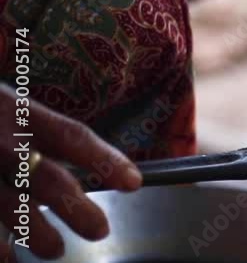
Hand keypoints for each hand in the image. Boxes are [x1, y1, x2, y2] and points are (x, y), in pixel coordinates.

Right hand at [0, 85, 140, 260]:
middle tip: (100, 230)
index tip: (134, 183)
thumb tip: (72, 144)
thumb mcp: (2, 98)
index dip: (105, 158)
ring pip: (7, 203)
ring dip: (33, 230)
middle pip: (45, 176)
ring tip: (54, 250)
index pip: (71, 135)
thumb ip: (35, 122)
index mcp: (16, 110)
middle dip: (76, 206)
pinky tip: (6, 259)